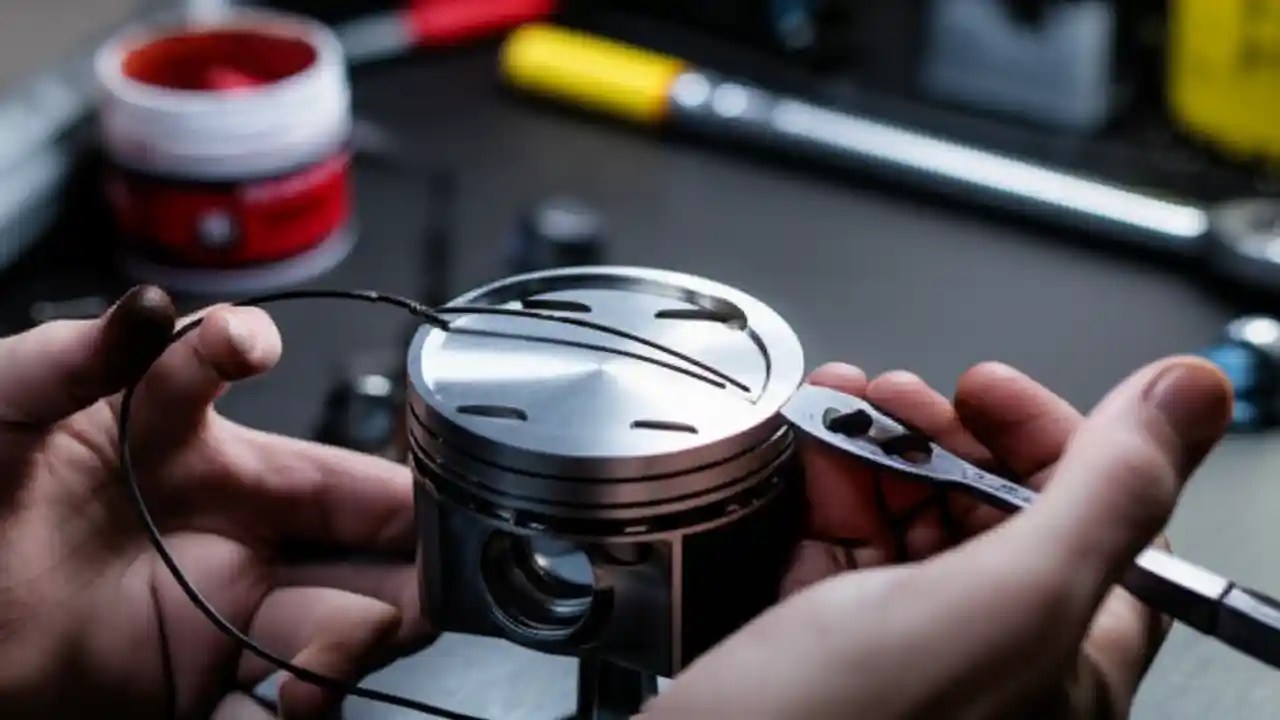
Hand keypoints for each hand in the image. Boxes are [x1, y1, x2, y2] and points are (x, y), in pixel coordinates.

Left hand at [0, 287, 429, 718]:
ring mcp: (221, 613)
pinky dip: (293, 712)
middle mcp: (232, 533)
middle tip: (422, 587)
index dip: (379, 468)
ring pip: (342, 624)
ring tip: (313, 673)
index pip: (320, 456)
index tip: (412, 497)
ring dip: (354, 644)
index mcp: (203, 460)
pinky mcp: (196, 686)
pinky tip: (275, 712)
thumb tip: (148, 309)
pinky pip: (275, 704)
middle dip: (412, 562)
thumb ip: (68, 354)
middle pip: (366, 545)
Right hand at [649, 356, 1232, 718]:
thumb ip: (1102, 498)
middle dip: (948, 431)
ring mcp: (901, 647)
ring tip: (843, 400)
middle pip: (996, 508)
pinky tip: (809, 439)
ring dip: (880, 441)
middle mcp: (989, 656)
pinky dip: (825, 477)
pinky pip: (839, 538)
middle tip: (904, 394)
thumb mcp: (1001, 607)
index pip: (1101, 521)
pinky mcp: (821, 637)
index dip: (1053, 438)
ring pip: (911, 516)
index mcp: (1063, 658)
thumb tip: (1189, 393)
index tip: (990, 389)